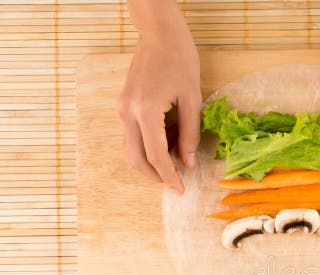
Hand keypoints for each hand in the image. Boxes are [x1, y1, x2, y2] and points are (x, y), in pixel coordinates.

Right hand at [116, 3, 200, 192]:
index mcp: (146, 110)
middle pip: (136, 158)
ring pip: (132, 148)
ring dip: (153, 160)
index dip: (169, 177)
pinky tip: (171, 139)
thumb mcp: (193, 99)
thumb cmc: (180, 61)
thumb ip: (190, 134)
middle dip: (155, 175)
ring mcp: (122, 108)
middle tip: (177, 183)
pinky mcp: (123, 105)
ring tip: (178, 156)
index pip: (156, 155)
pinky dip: (150, 144)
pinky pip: (134, 134)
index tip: (181, 191)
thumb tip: (189, 163)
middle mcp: (127, 112)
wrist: (159, 34)